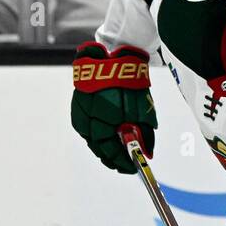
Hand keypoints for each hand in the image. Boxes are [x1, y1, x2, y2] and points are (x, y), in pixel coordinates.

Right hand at [70, 42, 155, 174]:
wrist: (115, 57)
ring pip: (91, 139)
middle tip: (125, 163)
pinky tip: (106, 135)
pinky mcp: (77, 105)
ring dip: (104, 146)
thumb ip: (145, 135)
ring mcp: (80, 112)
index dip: (122, 162)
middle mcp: (88, 120)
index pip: (111, 152)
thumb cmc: (131, 83)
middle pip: (99, 148)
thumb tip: (147, 155)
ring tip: (117, 151)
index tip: (132, 168)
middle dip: (113, 157)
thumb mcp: (144, 111)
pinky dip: (96, 134)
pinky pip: (86, 127)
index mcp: (104, 122)